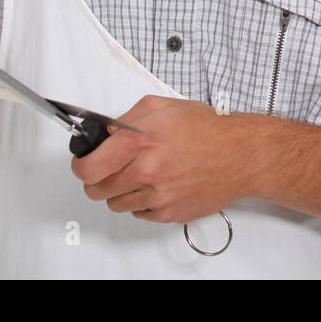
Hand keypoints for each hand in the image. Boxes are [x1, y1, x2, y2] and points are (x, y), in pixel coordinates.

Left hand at [71, 96, 256, 223]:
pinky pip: (139, 213)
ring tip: (138, 175)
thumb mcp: (162, 107)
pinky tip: (155, 186)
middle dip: (98, 178)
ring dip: (120, 191)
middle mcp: (147, 172)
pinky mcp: (170, 213)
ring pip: (116, 204)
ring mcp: (158, 196)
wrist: (239, 154)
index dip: (81, 165)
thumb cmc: (207, 129)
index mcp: (140, 141)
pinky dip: (141, 202)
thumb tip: (106, 133)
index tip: (84, 163)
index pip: (89, 167)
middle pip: (97, 189)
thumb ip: (126, 118)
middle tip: (109, 169)